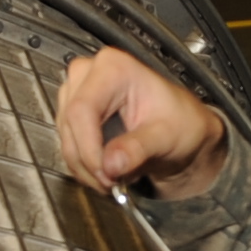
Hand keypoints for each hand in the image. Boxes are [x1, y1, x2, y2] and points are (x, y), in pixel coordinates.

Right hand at [55, 47, 227, 197]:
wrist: (184, 131)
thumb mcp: (166, 136)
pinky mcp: (75, 114)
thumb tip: (110, 165)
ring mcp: (79, 93)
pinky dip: (84, 166)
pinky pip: (68, 145)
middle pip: (69, 126)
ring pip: (66, 139)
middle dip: (89, 162)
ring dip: (86, 168)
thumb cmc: (182, 122)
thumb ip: (139, 149)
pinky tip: (108, 170)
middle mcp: (91, 75)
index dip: (88, 148)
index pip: (82, 110)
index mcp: (114, 68)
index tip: (105, 174)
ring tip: (116, 177)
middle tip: (113, 182)